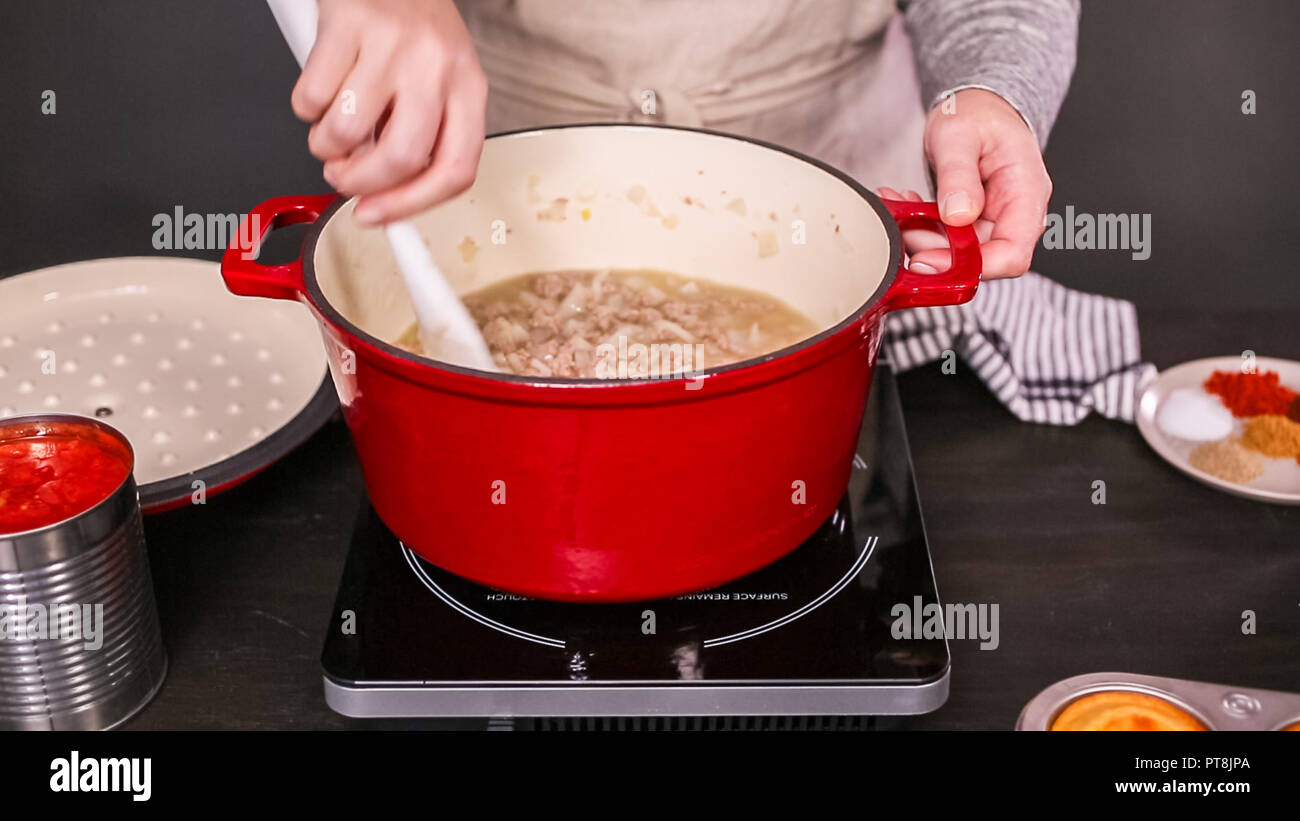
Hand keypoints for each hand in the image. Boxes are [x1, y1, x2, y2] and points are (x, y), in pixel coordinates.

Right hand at [290, 0, 487, 224]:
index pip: (454, 169)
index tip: (378, 216)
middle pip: (400, 159)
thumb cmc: (412, 25)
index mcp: (469, 88)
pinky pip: (311, 97)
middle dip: (359, 182)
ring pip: (347, 133)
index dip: (412, 205)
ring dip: (325, 145)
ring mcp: (392, 45)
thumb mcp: (437, 81)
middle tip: (342, 176)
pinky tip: (322, 87)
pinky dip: (306, 107)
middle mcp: (436, 66)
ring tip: (330, 128)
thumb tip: (383, 195)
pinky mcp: (347, 25)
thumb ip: (419, 136)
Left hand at [880, 88, 1051, 278]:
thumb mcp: (960, 134)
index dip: (972, 266)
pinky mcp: (974, 223)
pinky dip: (922, 228)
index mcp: (1026, 192)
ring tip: (898, 206)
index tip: (928, 259)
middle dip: (935, 249)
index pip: (1012, 253)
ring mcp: (995, 220)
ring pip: (957, 253)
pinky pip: (947, 239)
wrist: (978, 106)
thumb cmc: (978, 113)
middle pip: (980, 258)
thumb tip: (959, 216)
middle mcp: (1015, 213)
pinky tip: (906, 206)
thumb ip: (958, 175)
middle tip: (903, 225)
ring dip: (922, 237)